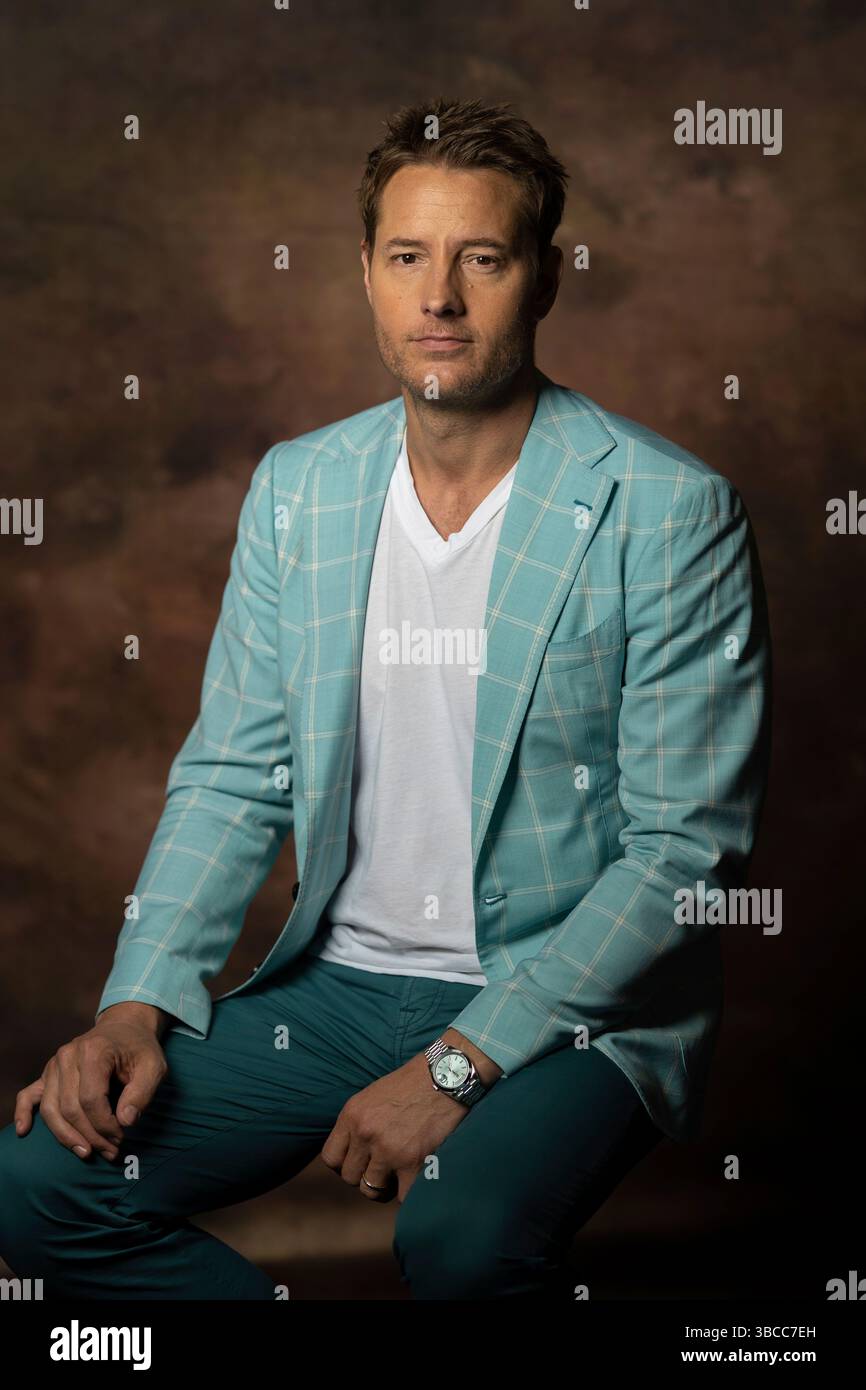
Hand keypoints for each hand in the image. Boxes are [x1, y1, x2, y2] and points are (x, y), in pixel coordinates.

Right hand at [13, 1002, 170, 1160]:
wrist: (125, 1028)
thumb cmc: (140, 1049)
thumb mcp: (154, 1066)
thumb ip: (142, 1093)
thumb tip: (126, 1122)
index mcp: (94, 1051)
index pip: (91, 1100)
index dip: (105, 1126)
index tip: (121, 1138)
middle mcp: (68, 1056)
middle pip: (70, 1108)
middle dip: (91, 1136)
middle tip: (111, 1152)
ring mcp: (55, 1064)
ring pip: (51, 1109)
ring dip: (67, 1136)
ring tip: (87, 1152)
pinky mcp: (48, 1072)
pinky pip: (29, 1094)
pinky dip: (23, 1113)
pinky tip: (23, 1131)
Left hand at [319, 1051, 467, 1203]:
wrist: (447, 1075)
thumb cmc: (413, 1083)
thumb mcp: (373, 1095)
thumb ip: (359, 1123)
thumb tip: (354, 1153)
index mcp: (352, 1115)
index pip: (330, 1158)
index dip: (345, 1164)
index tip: (360, 1163)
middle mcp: (366, 1133)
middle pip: (350, 1178)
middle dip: (366, 1176)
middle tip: (383, 1168)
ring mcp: (389, 1150)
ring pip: (372, 1191)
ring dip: (385, 1187)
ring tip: (399, 1174)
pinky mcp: (414, 1162)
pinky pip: (401, 1197)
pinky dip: (409, 1193)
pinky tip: (416, 1178)